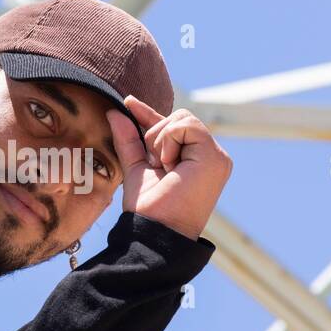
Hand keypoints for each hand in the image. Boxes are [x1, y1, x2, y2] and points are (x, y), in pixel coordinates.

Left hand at [106, 96, 231, 240]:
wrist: (154, 229)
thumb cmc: (148, 207)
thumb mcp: (136, 167)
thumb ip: (129, 140)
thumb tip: (115, 112)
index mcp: (194, 159)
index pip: (173, 127)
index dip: (149, 114)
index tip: (128, 102)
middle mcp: (209, 156)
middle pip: (177, 118)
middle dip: (155, 136)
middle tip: (157, 165)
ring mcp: (216, 156)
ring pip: (181, 119)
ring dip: (162, 142)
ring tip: (165, 168)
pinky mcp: (215, 156)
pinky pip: (186, 125)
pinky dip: (170, 142)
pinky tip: (172, 166)